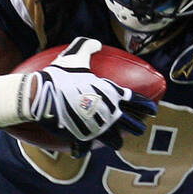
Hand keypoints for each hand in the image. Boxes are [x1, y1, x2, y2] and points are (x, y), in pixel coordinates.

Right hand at [24, 38, 156, 150]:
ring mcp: (97, 128)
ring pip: (115, 142)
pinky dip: (83, 149)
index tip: (152, 111)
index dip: (147, 107)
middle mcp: (109, 113)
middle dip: (137, 127)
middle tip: (138, 128)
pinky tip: (81, 149)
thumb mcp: (75, 55)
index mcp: (111, 94)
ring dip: (116, 141)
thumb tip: (96, 43)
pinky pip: (87, 148)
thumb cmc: (59, 74)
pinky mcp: (81, 138)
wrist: (40, 94)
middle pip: (132, 125)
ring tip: (117, 141)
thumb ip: (88, 47)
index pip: (137, 101)